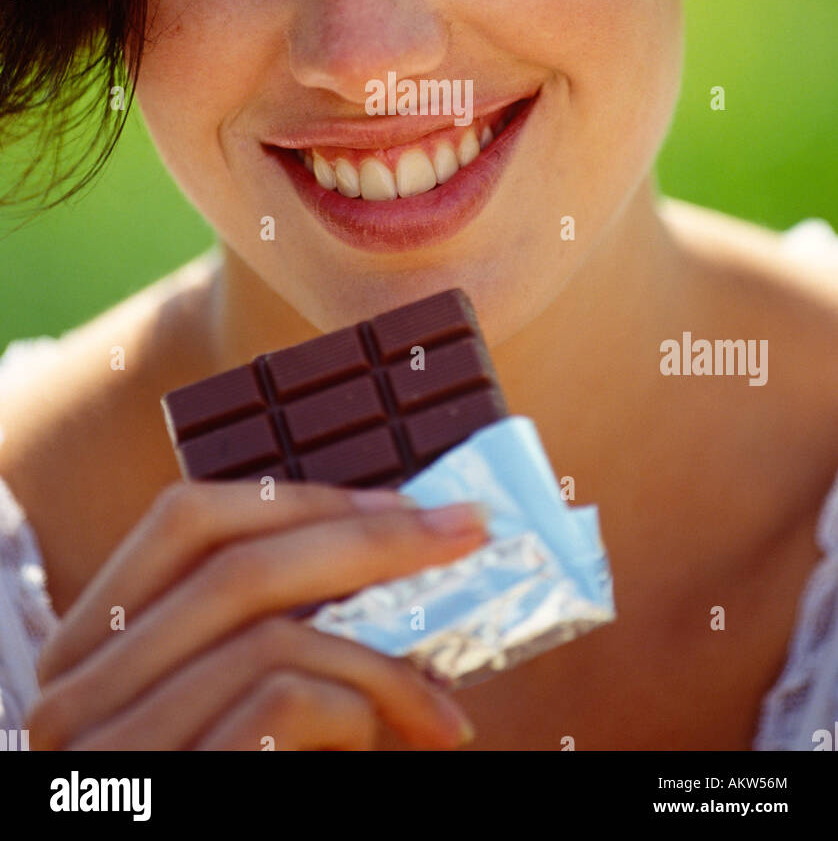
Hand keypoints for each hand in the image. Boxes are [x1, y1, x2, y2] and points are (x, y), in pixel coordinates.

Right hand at [25, 480, 487, 750]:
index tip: (399, 504)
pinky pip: (286, 706)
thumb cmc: (244, 776)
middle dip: (370, 541)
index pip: (186, 522)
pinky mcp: (174, 796)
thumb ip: (264, 626)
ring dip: (379, 659)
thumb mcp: (222, 697)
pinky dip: (356, 710)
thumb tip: (387, 537)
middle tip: (463, 534)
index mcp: (88, 650)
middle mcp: (77, 694)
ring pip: (271, 638)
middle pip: (237, 566)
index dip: (300, 500)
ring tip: (436, 704)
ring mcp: (116, 753)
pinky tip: (385, 742)